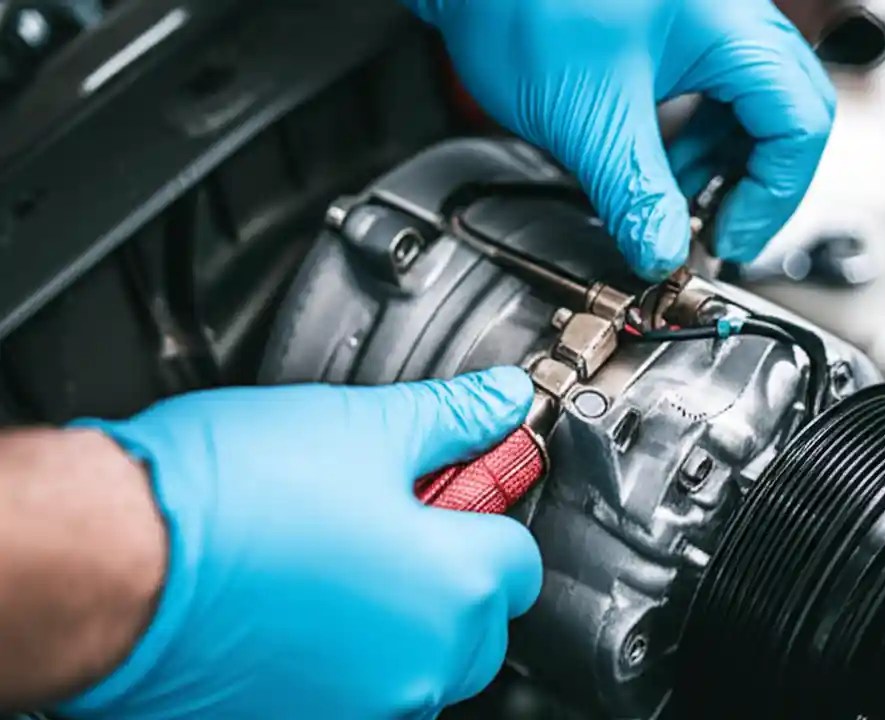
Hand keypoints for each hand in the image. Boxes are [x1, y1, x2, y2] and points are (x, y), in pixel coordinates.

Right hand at [60, 369, 541, 718]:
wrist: (109, 561)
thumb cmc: (226, 498)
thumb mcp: (362, 428)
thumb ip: (450, 420)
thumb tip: (499, 400)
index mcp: (454, 587)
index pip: (517, 558)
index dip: (484, 513)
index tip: (452, 488)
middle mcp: (420, 665)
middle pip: (476, 622)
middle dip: (448, 573)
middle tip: (386, 520)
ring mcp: (362, 708)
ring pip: (415, 663)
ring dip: (393, 619)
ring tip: (326, 558)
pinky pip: (352, 693)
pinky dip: (339, 657)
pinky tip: (292, 605)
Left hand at [408, 0, 836, 280]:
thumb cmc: (523, 4)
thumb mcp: (588, 117)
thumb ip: (635, 195)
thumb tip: (662, 256)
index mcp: (731, 28)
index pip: (799, 123)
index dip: (771, 196)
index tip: (726, 240)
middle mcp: (731, 20)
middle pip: (788, 116)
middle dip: (756, 185)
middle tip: (717, 233)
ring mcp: (705, 24)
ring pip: (751, 109)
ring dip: (721, 167)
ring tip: (678, 206)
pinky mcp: (674, 35)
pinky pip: (712, 95)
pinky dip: (694, 143)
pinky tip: (659, 169)